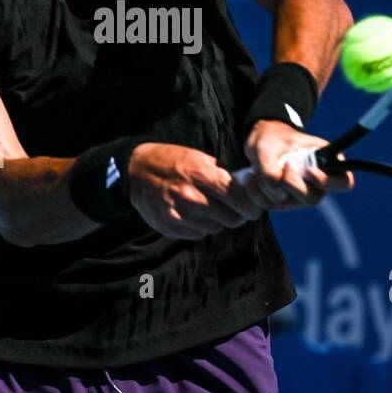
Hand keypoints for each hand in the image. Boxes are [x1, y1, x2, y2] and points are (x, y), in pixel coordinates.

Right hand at [126, 142, 265, 239]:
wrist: (137, 170)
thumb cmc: (173, 160)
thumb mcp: (200, 158)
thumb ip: (222, 175)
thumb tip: (247, 192)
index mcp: (201, 174)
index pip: (239, 199)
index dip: (251, 206)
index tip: (254, 208)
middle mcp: (190, 197)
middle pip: (230, 218)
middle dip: (237, 215)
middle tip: (237, 210)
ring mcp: (178, 215)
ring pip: (215, 228)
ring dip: (218, 221)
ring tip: (211, 208)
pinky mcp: (168, 227)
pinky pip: (198, 234)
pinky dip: (201, 226)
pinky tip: (195, 214)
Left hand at [240, 120, 354, 209]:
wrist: (259, 143)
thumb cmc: (271, 138)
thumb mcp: (267, 145)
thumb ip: (270, 168)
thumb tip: (277, 192)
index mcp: (326, 162)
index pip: (344, 182)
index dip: (329, 182)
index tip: (309, 171)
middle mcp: (317, 182)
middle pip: (312, 198)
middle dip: (290, 184)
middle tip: (282, 165)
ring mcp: (300, 194)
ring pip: (288, 203)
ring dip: (268, 187)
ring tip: (258, 168)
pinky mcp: (284, 201)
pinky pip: (270, 205)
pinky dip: (257, 193)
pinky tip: (251, 178)